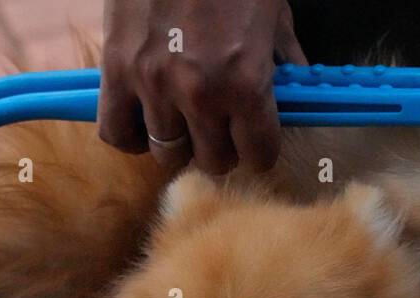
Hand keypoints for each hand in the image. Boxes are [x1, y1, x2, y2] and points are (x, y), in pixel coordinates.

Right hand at [99, 0, 306, 173]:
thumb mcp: (273, 15)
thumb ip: (286, 62)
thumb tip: (303, 93)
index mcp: (246, 83)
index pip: (258, 155)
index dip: (260, 150)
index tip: (255, 139)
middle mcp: (200, 94)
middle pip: (212, 161)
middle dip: (220, 147)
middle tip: (219, 126)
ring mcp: (154, 85)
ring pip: (166, 153)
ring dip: (178, 141)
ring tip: (181, 119)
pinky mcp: (116, 70)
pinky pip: (116, 132)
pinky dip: (130, 134)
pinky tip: (144, 118)